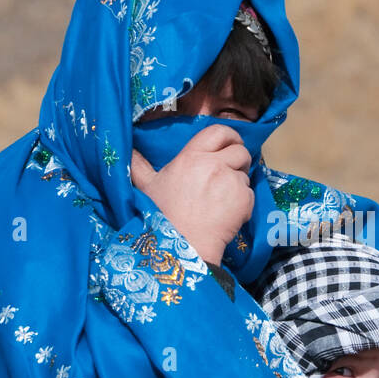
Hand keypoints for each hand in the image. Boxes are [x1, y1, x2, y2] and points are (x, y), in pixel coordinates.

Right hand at [130, 125, 253, 263]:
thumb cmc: (161, 216)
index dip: (229, 135)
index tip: (231, 143)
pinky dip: (243, 204)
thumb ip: (139, 165)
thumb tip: (128, 151)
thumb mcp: (146, 187)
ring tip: (222, 201)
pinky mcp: (244, 200)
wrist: (182, 246)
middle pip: (239, 150)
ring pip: (245, 175)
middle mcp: (213, 164)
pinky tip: (227, 215)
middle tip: (232, 171)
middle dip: (239, 160)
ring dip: (238, 184)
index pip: (218, 131)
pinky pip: (250, 194)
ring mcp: (231, 181)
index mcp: (191, 157)